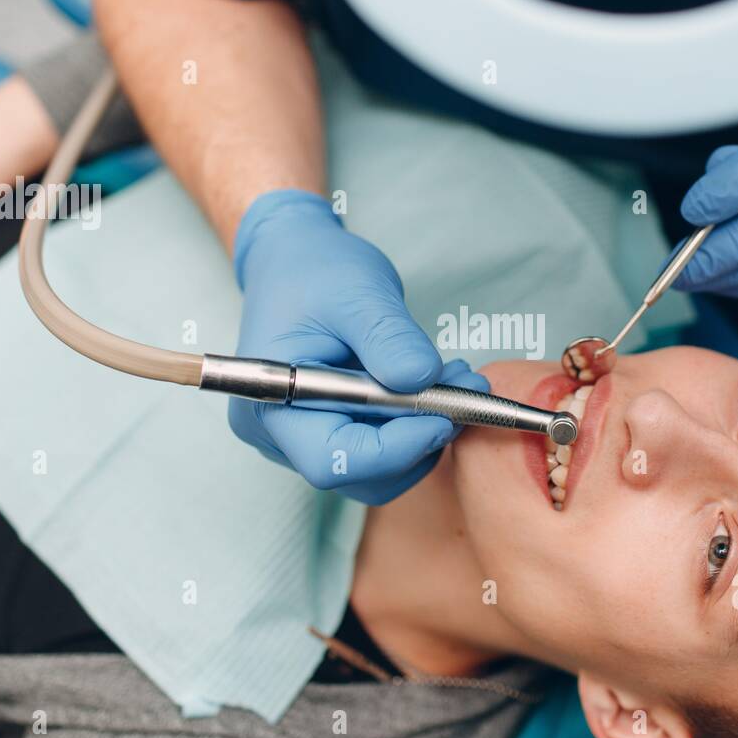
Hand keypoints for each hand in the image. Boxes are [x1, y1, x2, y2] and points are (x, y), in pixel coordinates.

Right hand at [227, 189, 486, 504]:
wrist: (297, 263)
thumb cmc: (314, 272)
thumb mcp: (356, 292)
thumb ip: (388, 337)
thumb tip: (422, 378)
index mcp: (272, 404)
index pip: (332, 460)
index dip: (393, 449)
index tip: (444, 416)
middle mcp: (280, 435)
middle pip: (359, 473)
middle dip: (418, 440)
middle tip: (465, 389)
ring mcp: (306, 438)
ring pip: (378, 470)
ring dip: (425, 433)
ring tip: (456, 378)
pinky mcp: (334, 431)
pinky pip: (380, 448)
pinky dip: (415, 425)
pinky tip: (437, 384)